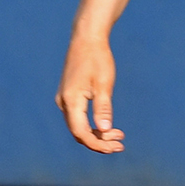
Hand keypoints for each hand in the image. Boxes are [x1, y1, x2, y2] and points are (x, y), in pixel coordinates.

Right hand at [57, 34, 124, 152]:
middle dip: (100, 142)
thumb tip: (105, 130)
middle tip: (121, 145)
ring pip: (79, 127)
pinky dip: (93, 125)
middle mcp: (64, 103)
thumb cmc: (98, 59)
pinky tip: (108, 126)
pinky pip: (79, 118)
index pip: (81, 133)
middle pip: (79, 133)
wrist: (87, 38)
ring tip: (118, 136)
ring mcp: (65, 99)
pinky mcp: (69, 96)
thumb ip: (103, 108)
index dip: (98, 144)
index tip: (116, 147)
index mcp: (71, 100)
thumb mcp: (104, 84)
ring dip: (98, 134)